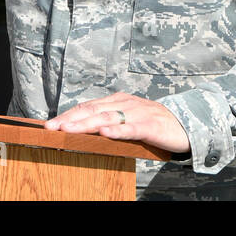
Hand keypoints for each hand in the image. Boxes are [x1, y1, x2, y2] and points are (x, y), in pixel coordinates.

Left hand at [44, 92, 188, 154]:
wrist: (186, 123)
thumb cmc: (153, 124)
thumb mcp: (127, 120)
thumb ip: (108, 122)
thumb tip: (81, 131)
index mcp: (117, 101)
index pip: (87, 106)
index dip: (68, 115)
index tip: (49, 124)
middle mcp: (125, 103)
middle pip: (92, 110)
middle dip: (70, 119)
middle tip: (51, 127)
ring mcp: (137, 113)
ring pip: (107, 118)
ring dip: (86, 124)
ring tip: (68, 130)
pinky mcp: (150, 125)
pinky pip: (131, 128)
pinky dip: (117, 130)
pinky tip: (104, 133)